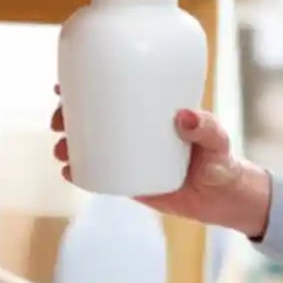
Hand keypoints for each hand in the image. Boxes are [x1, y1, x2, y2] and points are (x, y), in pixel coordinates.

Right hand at [50, 85, 273, 238]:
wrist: (223, 199)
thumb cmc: (222, 160)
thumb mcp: (218, 140)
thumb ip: (206, 128)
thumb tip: (183, 116)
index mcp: (152, 111)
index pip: (115, 91)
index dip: (84, 86)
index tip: (63, 83)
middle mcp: (136, 131)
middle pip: (92, 117)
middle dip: (67, 115)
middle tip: (59, 120)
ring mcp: (130, 156)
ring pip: (90, 146)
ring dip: (67, 144)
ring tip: (61, 149)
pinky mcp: (129, 182)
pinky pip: (98, 175)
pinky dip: (80, 173)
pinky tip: (69, 171)